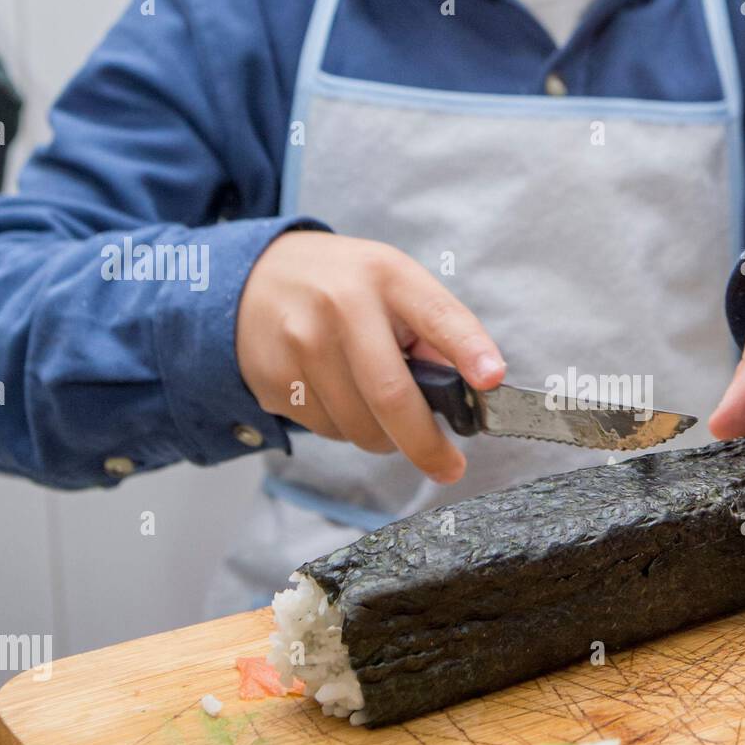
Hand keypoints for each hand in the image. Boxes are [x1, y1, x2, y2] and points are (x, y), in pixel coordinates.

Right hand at [236, 231, 504, 483]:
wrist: (253, 280)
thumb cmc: (345, 289)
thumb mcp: (393, 285)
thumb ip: (433, 332)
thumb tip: (470, 393)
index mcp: (387, 277)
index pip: (437, 315)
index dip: (468, 349)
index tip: (492, 379)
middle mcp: (342, 305)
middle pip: (392, 396)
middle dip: (427, 445)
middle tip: (449, 468)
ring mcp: (301, 341)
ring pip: (359, 426)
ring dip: (382, 436)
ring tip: (378, 407)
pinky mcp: (273, 376)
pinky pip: (326, 430)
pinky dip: (345, 428)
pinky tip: (337, 395)